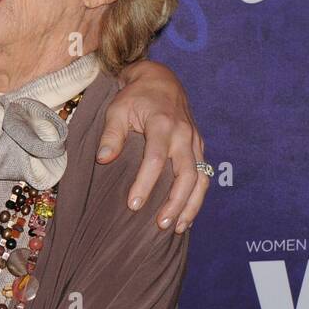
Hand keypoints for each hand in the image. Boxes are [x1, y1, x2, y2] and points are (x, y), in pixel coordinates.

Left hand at [96, 60, 209, 232]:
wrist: (161, 80)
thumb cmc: (135, 96)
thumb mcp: (117, 108)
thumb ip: (111, 134)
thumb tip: (103, 159)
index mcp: (163, 124)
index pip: (156, 159)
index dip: (145, 184)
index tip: (133, 205)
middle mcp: (184, 134)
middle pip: (186, 174)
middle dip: (175, 202)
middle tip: (161, 225)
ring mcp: (195, 141)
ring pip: (201, 178)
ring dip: (191, 205)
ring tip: (178, 228)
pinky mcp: (199, 147)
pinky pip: (204, 176)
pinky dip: (197, 197)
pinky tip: (187, 216)